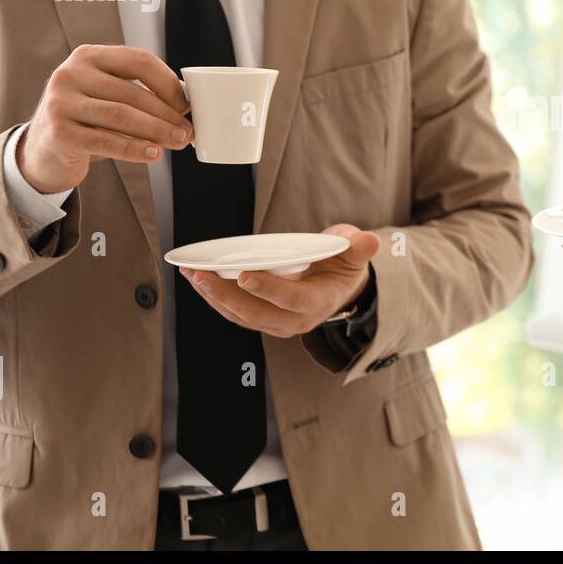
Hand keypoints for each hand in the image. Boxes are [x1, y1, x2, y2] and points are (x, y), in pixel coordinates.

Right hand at [17, 44, 193, 192]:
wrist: (43, 148)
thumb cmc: (87, 119)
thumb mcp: (108, 96)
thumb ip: (139, 93)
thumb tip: (187, 106)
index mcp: (88, 56)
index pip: (138, 60)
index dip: (168, 82)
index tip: (187, 103)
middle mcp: (70, 74)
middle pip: (132, 92)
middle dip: (166, 114)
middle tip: (188, 131)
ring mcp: (61, 102)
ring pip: (121, 116)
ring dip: (156, 131)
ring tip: (179, 142)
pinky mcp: (59, 132)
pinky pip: (106, 141)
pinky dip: (135, 149)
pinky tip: (155, 154)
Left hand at [180, 224, 381, 337]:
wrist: (339, 287)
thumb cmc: (343, 264)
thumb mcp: (354, 252)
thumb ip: (359, 247)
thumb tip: (370, 240)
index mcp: (319, 302)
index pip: (292, 299)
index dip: (268, 289)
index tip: (245, 275)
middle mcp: (296, 320)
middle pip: (257, 314)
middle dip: (226, 296)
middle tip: (203, 276)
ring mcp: (276, 323)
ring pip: (240, 316)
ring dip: (213, 297)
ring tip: (192, 275)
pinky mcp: (262, 318)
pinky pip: (234, 313)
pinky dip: (214, 298)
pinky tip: (197, 280)